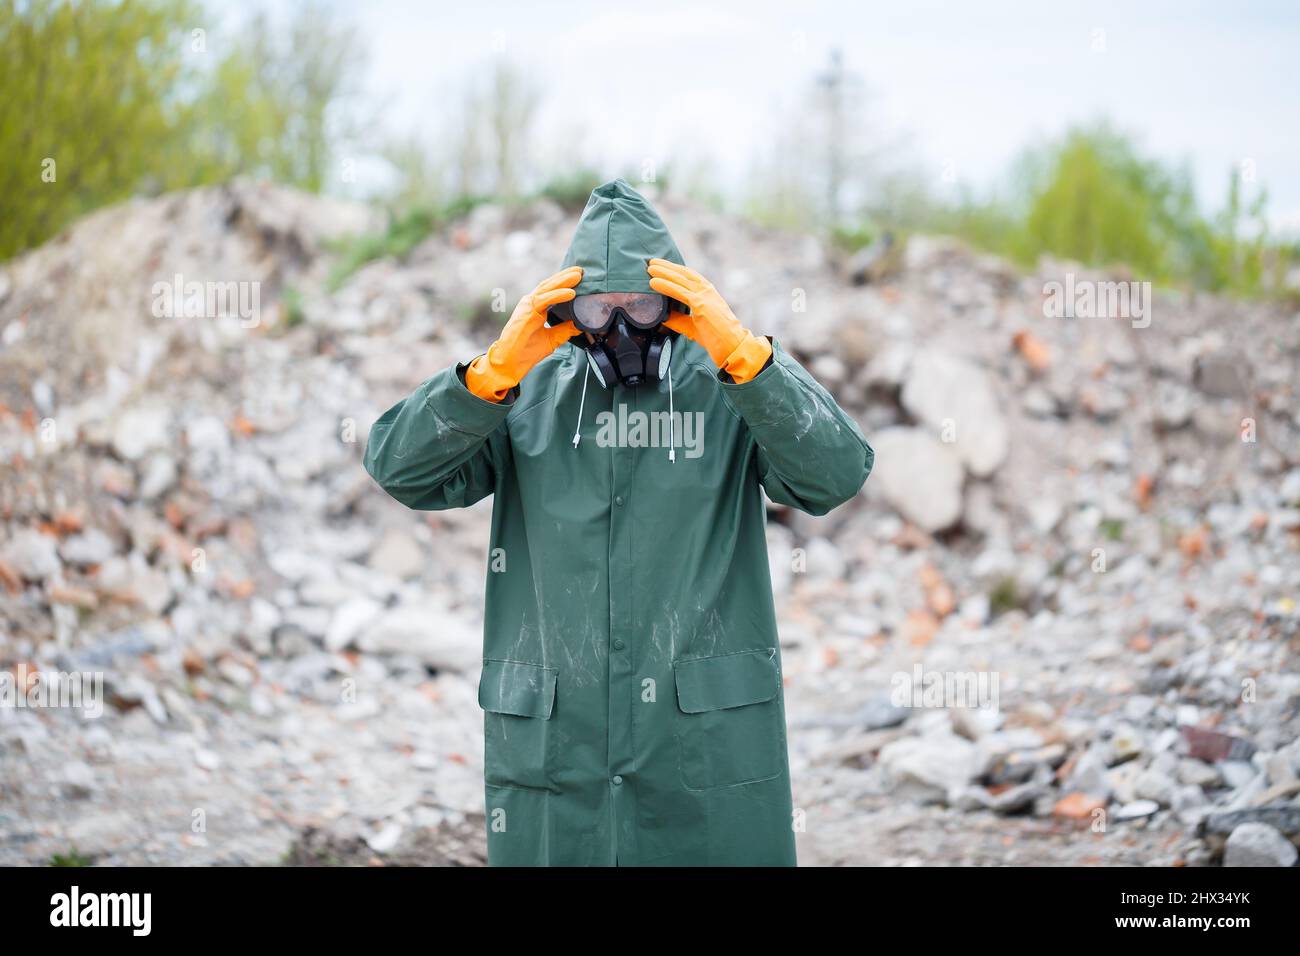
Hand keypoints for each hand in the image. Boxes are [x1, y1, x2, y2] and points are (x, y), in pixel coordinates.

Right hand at [465, 267, 581, 400]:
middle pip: (550, 285)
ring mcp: (527, 306)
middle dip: (566, 276)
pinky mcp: (526, 312)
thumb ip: (564, 330)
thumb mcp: (552, 339)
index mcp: (536, 308)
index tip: (580, 277)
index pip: (552, 290)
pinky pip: (544, 300)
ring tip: (578, 276)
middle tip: (582, 270)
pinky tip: (571, 292)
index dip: (565, 282)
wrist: (511, 363)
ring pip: (547, 288)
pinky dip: (558, 295)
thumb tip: (580, 324)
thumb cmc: (526, 351)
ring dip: (563, 281)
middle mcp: (531, 303)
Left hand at [647, 259, 770, 382]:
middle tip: (652, 261)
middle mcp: (707, 290)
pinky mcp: (700, 304)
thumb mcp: (693, 326)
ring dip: (663, 272)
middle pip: (683, 273)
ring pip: (679, 279)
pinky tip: (653, 282)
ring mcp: (704, 296)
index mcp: (708, 293)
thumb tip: (663, 317)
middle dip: (667, 266)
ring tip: (649, 268)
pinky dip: (665, 285)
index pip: (689, 276)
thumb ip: (679, 320)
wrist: (732, 346)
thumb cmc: (717, 337)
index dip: (675, 269)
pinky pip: (678, 291)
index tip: (661, 266)